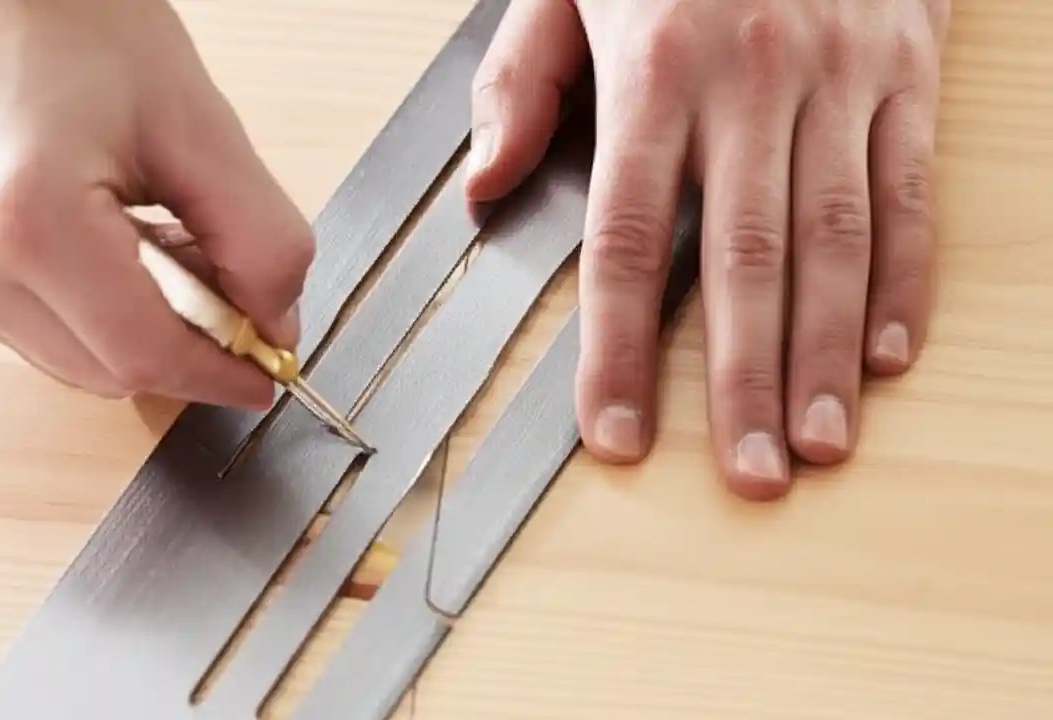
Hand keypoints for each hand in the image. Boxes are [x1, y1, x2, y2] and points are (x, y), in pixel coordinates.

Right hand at [0, 0, 313, 408]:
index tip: (268, 371)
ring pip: (80, 365)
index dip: (220, 372)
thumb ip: (258, 236)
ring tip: (163, 238)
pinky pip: (45, 337)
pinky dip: (100, 314)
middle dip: (189, 344)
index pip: (146, 355)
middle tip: (228, 279)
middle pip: (114, 371)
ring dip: (144, 329)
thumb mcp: (195, 121)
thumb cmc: (66, 21)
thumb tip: (276, 324)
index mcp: (26, 220)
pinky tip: (117, 244)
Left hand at [467, 0, 948, 499]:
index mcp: (654, 67)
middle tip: (751, 474)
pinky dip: (903, 278)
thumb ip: (517, 85)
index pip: (627, 238)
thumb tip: (485, 189)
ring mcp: (840, 75)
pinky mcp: (907, 69)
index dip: (617, 347)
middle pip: (743, 259)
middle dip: (744, 379)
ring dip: (830, 353)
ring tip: (822, 443)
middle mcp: (752, 79)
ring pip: (835, 239)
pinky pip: (910, 190)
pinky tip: (887, 354)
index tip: (616, 433)